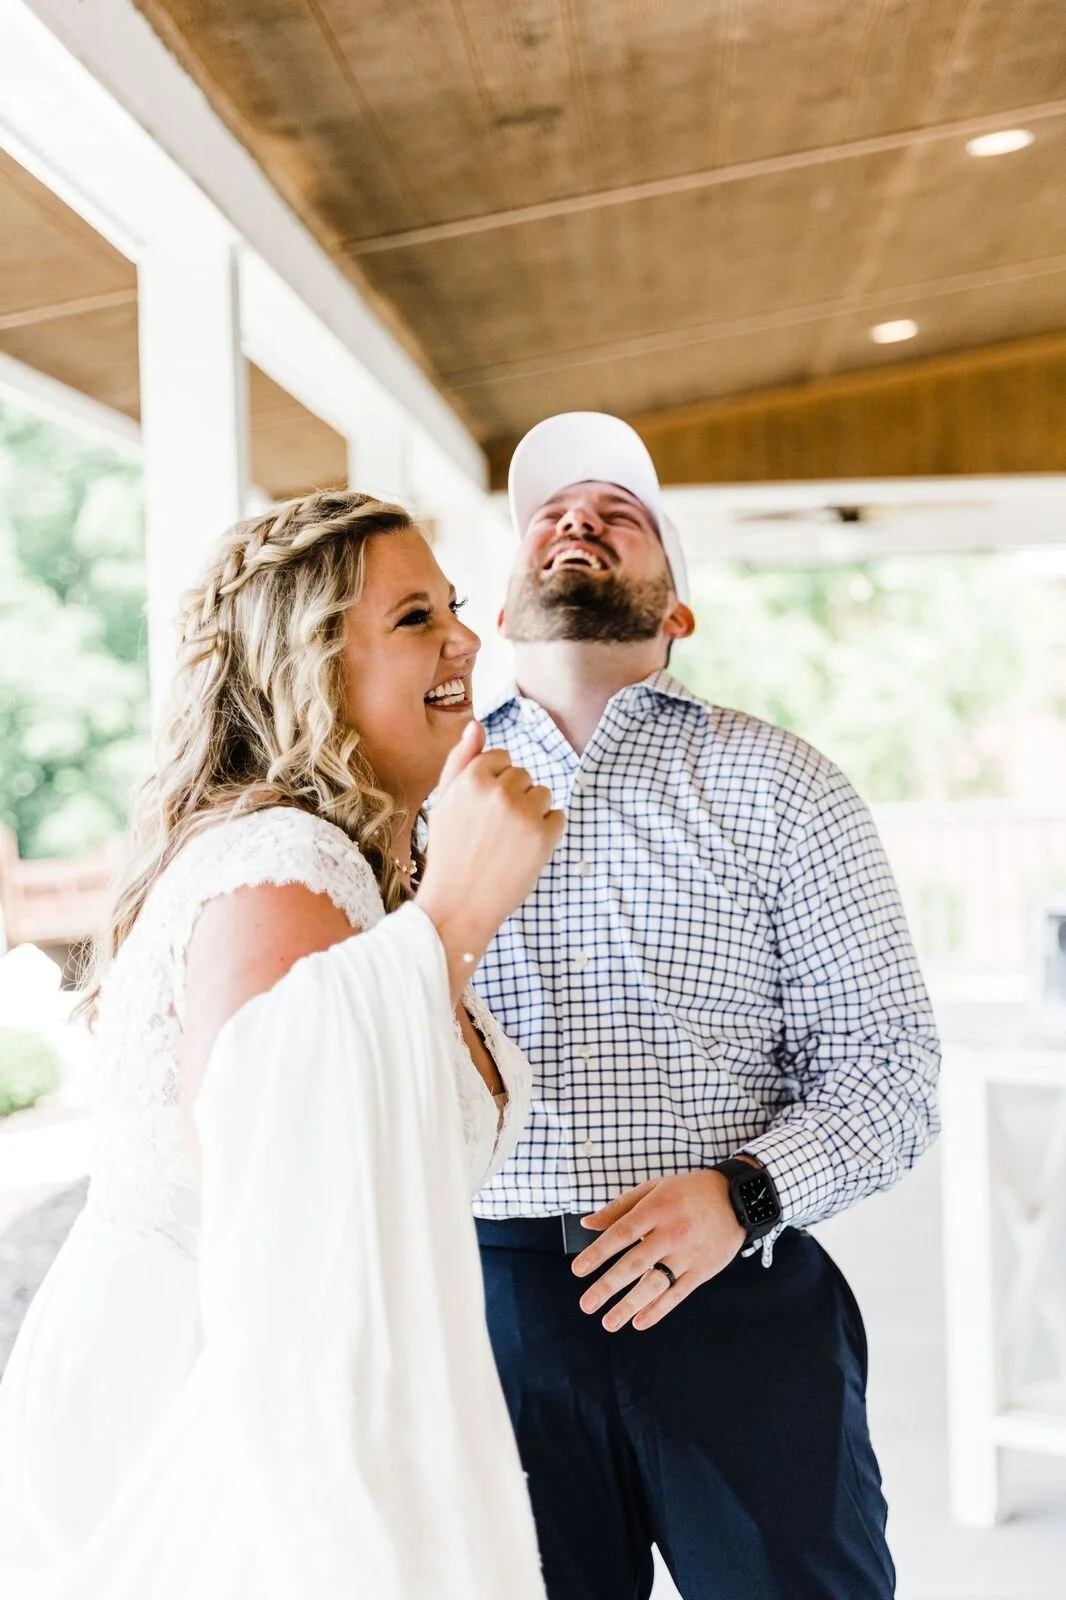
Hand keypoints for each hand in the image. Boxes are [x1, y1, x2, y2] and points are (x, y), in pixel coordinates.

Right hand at [417, 720, 564, 993]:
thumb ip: (461, 759)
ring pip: (543, 793)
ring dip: (531, 812)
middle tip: (491, 831)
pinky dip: (546, 832)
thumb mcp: (444, 801)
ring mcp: (525, 813)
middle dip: (512, 797)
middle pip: (524, 775)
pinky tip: (523, 850)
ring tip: (506, 841)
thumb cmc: (449, 851)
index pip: (501, 758)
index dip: (492, 784)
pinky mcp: (545, 836)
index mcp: (472, 777)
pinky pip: (558, 817)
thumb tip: (477, 725)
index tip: (481, 810)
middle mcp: (500, 789)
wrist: (459, 904)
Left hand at [571, 1171, 745, 1331]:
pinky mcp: (703, 1271)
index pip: (621, 1233)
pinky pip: (678, 1294)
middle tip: (587, 1304)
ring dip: (630, 1305)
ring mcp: (688, 1254)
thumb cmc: (688, 1192)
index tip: (578, 1270)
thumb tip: (587, 1223)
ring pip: (656, 1284)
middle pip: (635, 1263)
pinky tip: (639, 1322)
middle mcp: (671, 1233)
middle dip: (608, 1286)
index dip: (598, 1253)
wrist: (737, 1199)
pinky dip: (658, 1310)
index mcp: (656, 1209)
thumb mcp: (654, 1188)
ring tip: (609, 1322)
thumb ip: (619, 1207)